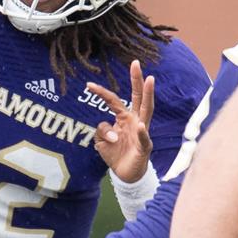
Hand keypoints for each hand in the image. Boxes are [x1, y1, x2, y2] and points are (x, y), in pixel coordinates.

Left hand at [87, 60, 154, 182]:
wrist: (126, 174)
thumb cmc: (116, 153)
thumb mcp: (101, 141)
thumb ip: (102, 131)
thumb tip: (111, 130)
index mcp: (123, 117)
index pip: (113, 100)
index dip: (101, 92)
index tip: (88, 84)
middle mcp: (135, 120)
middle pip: (137, 96)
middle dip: (137, 80)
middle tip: (135, 62)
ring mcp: (142, 131)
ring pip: (147, 109)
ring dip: (148, 95)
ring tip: (150, 80)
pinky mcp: (145, 146)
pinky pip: (144, 138)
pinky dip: (142, 132)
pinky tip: (140, 125)